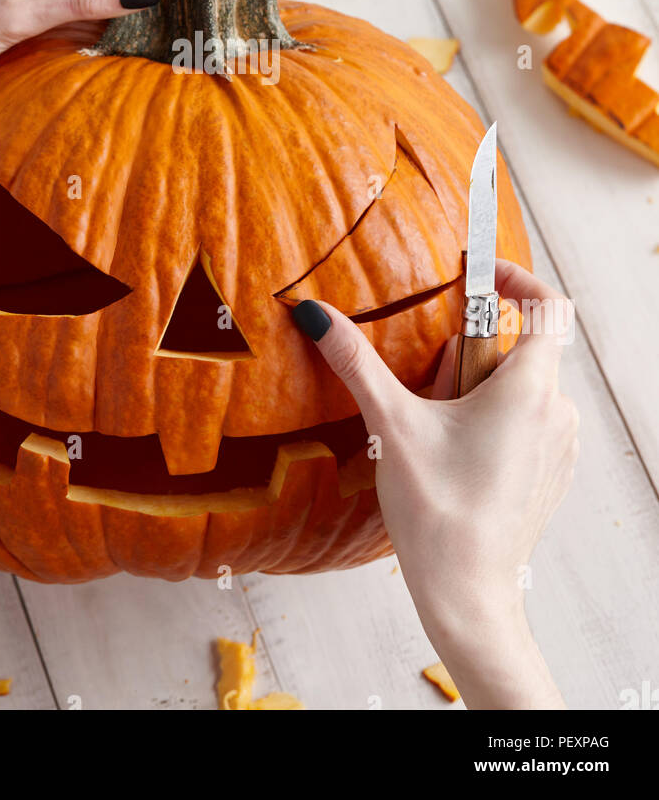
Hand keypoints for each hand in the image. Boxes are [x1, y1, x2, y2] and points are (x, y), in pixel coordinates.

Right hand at [292, 260, 577, 708]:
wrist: (468, 597)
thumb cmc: (437, 514)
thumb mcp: (392, 426)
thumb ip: (355, 361)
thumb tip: (313, 314)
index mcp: (529, 390)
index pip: (547, 305)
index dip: (515, 278)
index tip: (477, 275)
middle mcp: (557, 412)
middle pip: (516, 349)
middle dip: (467, 354)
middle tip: (428, 388)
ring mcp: (558, 446)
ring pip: (518, 387)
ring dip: (475, 389)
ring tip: (435, 430)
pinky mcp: (550, 472)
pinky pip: (525, 420)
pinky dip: (489, 418)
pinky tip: (452, 456)